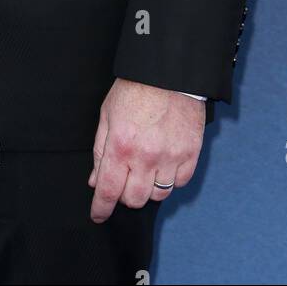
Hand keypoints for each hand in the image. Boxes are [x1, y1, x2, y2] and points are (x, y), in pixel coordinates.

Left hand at [88, 78, 204, 221]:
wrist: (169, 71)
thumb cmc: (135, 89)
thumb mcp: (107, 114)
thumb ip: (100, 150)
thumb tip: (95, 180)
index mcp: (121, 145)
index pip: (108, 190)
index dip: (101, 208)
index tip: (98, 215)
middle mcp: (145, 156)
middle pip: (134, 199)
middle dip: (124, 195)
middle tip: (124, 180)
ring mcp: (171, 156)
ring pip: (158, 195)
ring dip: (148, 188)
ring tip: (145, 170)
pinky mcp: (191, 153)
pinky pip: (180, 183)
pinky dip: (170, 179)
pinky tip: (164, 164)